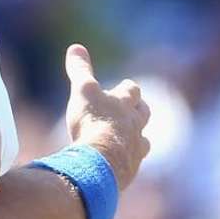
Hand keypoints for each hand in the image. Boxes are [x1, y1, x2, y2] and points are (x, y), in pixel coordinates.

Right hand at [63, 44, 151, 189]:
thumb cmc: (93, 122)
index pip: (132, 90)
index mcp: (125, 104)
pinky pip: (131, 164)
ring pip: (143, 141)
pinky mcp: (129, 171)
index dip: (127, 88)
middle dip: (138, 110)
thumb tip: (76, 47)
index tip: (125, 86)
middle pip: (143, 114)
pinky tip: (117, 164)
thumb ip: (80, 70)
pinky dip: (125, 162)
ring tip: (129, 140)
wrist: (100, 161)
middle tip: (133, 110)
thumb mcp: (83, 91)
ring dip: (136, 138)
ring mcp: (135, 149)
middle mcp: (135, 125)